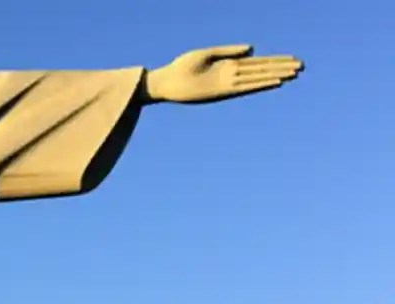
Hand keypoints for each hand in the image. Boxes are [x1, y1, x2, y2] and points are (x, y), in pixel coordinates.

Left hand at [145, 45, 302, 104]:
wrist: (166, 82)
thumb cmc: (181, 67)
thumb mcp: (206, 53)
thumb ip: (229, 50)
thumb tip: (252, 48)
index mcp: (228, 64)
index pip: (257, 62)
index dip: (275, 60)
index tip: (292, 59)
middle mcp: (231, 74)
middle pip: (262, 70)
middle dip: (281, 68)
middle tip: (302, 67)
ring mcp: (228, 83)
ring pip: (258, 78)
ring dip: (276, 76)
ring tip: (294, 74)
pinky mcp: (222, 91)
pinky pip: (246, 87)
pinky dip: (261, 84)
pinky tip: (275, 82)